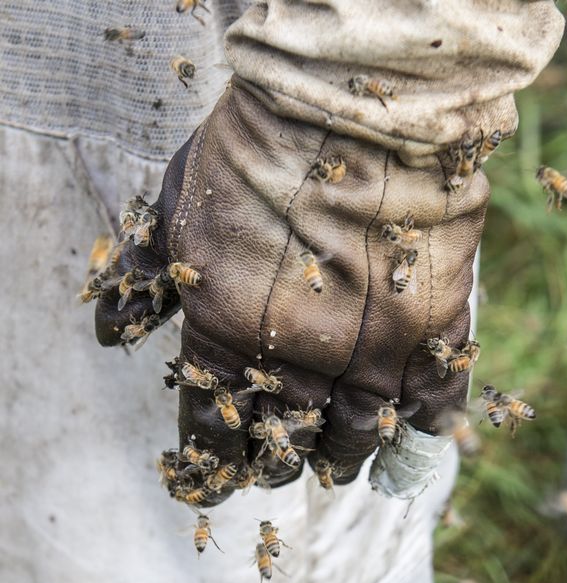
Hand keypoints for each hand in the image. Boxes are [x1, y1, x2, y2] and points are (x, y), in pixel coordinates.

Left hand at [93, 80, 487, 506]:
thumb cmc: (258, 146)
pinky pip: (435, 404)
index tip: (220, 474)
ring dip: (343, 455)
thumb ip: (149, 275)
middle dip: (279, 460)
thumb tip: (114, 333)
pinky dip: (426, 429)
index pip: (214, 424)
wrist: (358, 108)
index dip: (215, 459)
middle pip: (288, 441)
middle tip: (282, 462)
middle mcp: (302, 361)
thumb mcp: (178, 204)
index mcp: (227, 335)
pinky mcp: (436, 331)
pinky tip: (417, 437)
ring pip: (357, 436)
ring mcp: (376, 351)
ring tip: (339, 460)